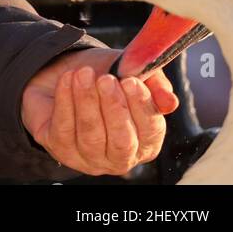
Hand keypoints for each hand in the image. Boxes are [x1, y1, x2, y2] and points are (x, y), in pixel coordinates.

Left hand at [21, 47, 177, 175]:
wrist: (65, 76)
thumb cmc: (104, 77)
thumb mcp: (131, 73)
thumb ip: (154, 83)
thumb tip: (170, 102)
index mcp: (146, 142)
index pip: (151, 130)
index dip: (142, 106)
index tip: (130, 81)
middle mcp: (121, 157)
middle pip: (122, 140)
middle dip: (114, 107)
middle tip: (105, 79)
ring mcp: (90, 158)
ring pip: (91, 135)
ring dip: (87, 101)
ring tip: (83, 74)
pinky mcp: (62, 151)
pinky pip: (64, 127)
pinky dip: (65, 100)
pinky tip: (68, 79)